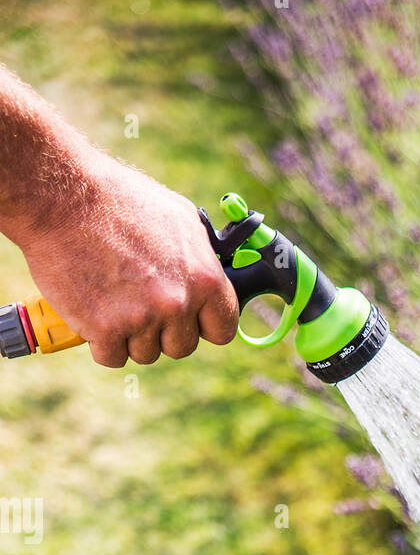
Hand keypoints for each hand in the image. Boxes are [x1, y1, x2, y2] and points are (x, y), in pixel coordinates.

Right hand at [18, 154, 237, 367]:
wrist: (61, 197)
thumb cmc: (119, 200)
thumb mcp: (178, 218)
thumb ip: (201, 257)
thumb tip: (214, 276)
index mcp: (205, 278)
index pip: (223, 329)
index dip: (204, 324)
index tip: (191, 319)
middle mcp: (178, 303)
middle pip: (182, 347)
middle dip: (163, 331)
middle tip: (139, 302)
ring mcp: (142, 320)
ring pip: (146, 353)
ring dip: (130, 335)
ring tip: (112, 296)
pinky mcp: (106, 331)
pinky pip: (112, 357)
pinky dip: (100, 341)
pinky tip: (93, 309)